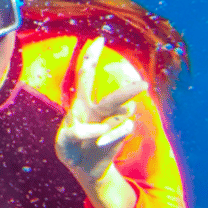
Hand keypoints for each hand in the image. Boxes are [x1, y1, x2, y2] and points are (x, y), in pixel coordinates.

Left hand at [55, 37, 147, 182]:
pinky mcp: (121, 133)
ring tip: (96, 139)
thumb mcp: (64, 143)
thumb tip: (98, 127)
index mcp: (81, 103)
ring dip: (110, 127)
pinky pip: (122, 131)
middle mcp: (99, 109)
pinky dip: (110, 138)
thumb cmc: (70, 149)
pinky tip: (100, 144)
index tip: (100, 39)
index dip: (92, 58)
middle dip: (127, 91)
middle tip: (144, 85)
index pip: (86, 76)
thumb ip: (74, 133)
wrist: (82, 168)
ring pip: (122, 116)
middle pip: (114, 96)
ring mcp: (112, 120)